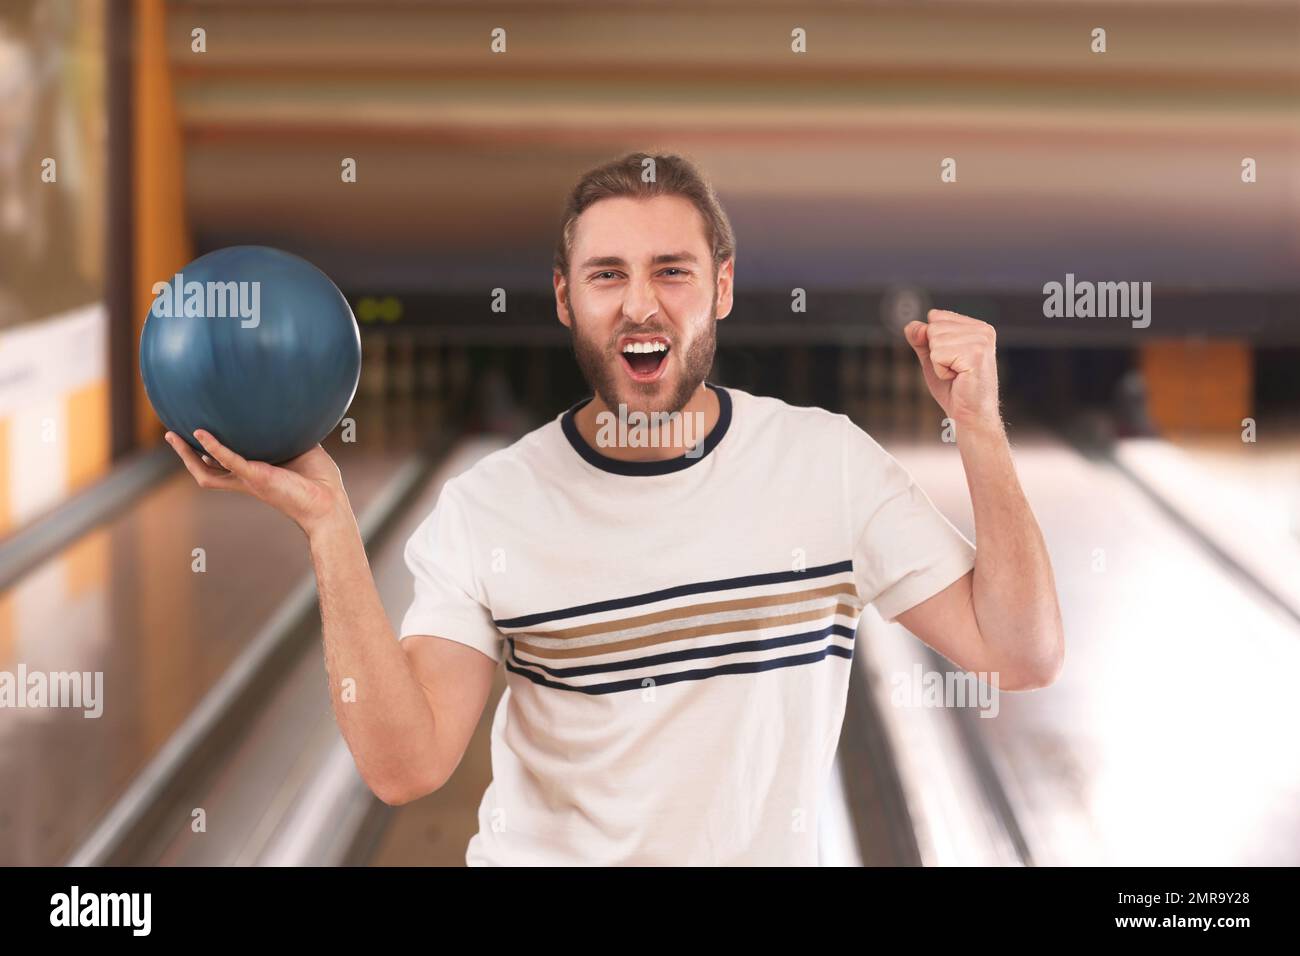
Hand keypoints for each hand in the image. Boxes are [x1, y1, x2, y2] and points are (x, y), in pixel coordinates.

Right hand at [165, 429, 351, 536]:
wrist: (329, 503)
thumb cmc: (321, 481)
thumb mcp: (304, 450)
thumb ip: (293, 433)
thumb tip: (294, 411)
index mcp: (257, 474)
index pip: (225, 466)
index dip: (209, 453)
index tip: (199, 436)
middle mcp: (247, 479)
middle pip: (207, 471)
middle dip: (187, 455)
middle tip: (172, 435)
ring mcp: (249, 479)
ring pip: (207, 472)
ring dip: (187, 455)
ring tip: (172, 436)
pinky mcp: (256, 477)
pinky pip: (229, 461)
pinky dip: (214, 447)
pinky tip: (200, 434)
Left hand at [903, 309, 1001, 431]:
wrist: (970, 415)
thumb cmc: (954, 389)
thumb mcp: (932, 358)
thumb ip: (921, 339)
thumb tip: (911, 325)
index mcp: (976, 327)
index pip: (936, 316)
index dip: (933, 342)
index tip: (951, 360)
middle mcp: (982, 330)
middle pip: (933, 327)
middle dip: (935, 353)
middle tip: (953, 370)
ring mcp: (981, 341)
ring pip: (934, 340)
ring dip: (938, 363)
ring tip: (956, 374)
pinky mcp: (975, 354)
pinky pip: (938, 355)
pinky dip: (940, 371)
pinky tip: (958, 378)